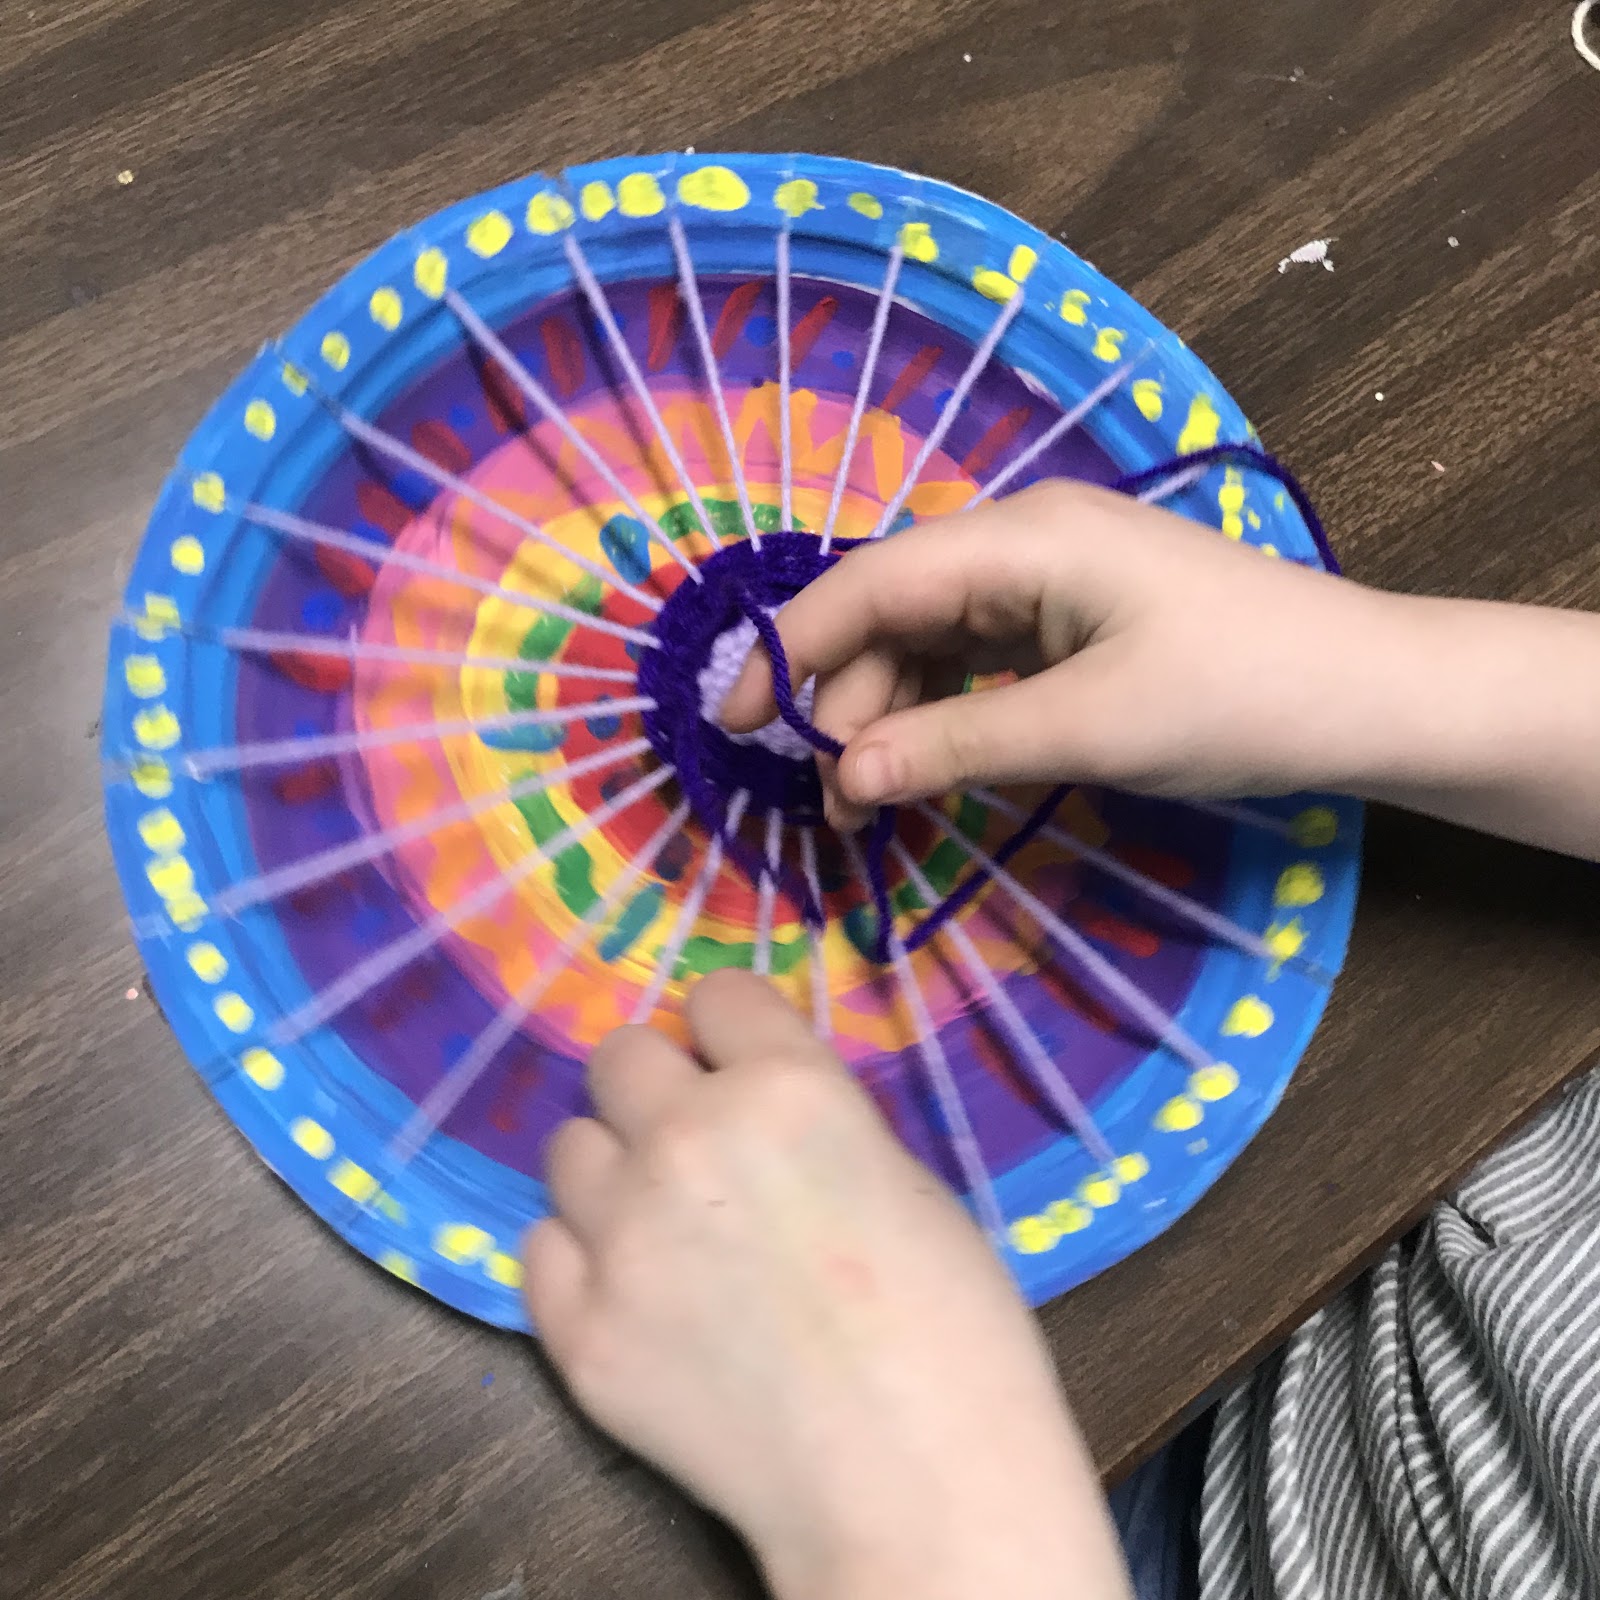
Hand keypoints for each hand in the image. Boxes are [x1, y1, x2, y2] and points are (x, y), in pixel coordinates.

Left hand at [524, 969, 1131, 1599]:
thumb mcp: (904, 1178)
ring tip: (666, 1227)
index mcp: (785, 1088)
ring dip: (614, 1169)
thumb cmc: (952, 1329)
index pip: (717, 994)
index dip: (735, 1031)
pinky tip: (638, 1294)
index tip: (744, 1065)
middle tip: (698, 1145)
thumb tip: (755, 1098)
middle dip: (660, 1087)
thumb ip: (813, 1119)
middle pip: (619, 1054)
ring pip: (569, 1146)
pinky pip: (540, 1247)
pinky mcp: (578, 1330)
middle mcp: (685, 1139)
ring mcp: (619, 1237)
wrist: (915, 1488)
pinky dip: (583, 1259)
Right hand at [722, 479, 1401, 830]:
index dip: (792, 648)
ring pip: (931, 642)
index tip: (732, 720)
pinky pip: (978, 663)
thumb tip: (843, 776)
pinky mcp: (1075, 623)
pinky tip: (926, 768)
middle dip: (845, 699)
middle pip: (894, 611)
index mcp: (1025, 537)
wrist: (1372, 696)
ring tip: (869, 800)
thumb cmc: (1239, 697)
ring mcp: (1052, 581)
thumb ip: (957, 746)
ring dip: (890, 716)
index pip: (873, 582)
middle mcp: (1026, 542)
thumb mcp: (1088, 729)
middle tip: (827, 796)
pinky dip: (943, 716)